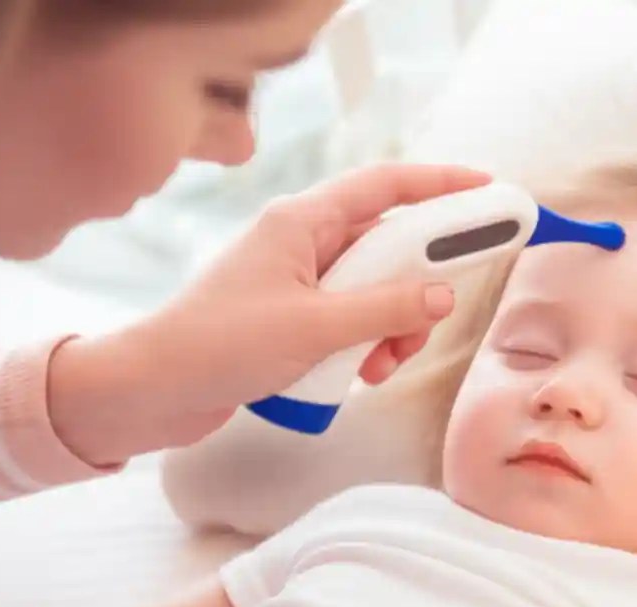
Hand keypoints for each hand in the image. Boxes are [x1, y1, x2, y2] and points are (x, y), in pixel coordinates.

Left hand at [48, 163, 491, 464]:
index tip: (486, 188)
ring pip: (372, 290)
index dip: (440, 182)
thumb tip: (441, 295)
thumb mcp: (314, 327)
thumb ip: (385, 308)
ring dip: (390, 325)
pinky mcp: (289, 320)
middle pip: (386, 244)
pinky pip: (348, 321)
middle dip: (416, 285)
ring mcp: (294, 283)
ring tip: (382, 362)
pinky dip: (363, 345)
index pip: (385, 185)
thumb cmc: (217, 346)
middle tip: (433, 316)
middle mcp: (300, 243)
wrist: (151, 393)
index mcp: (300, 222)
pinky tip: (358, 376)